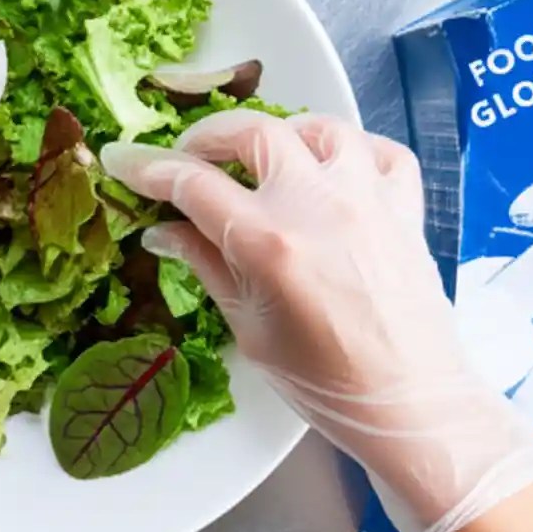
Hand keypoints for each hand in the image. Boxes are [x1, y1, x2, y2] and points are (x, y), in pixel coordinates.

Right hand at [100, 110, 532, 531]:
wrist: (409, 404)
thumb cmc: (323, 382)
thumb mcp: (248, 329)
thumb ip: (205, 266)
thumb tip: (162, 231)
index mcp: (268, 242)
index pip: (192, 183)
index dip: (147, 167)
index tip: (123, 160)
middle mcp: (318, 205)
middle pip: (253, 132)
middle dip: (207, 137)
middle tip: (187, 159)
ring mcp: (368, 200)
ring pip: (320, 127)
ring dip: (281, 133)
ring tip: (263, 159)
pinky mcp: (405, 208)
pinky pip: (381, 151)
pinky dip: (352, 150)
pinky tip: (332, 171)